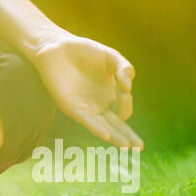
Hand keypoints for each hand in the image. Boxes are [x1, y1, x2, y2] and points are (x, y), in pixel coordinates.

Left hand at [31, 33, 143, 149]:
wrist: (56, 47)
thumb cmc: (84, 52)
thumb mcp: (112, 57)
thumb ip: (125, 69)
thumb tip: (128, 88)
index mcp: (109, 95)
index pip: (123, 108)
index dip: (126, 101)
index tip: (124, 86)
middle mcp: (98, 105)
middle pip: (116, 125)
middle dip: (127, 137)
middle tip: (139, 148)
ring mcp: (84, 107)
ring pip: (103, 126)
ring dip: (115, 137)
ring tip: (126, 147)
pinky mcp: (70, 106)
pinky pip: (86, 120)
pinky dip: (96, 127)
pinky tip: (106, 135)